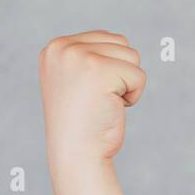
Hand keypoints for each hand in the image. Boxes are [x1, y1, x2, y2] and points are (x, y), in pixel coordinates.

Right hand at [39, 29, 145, 162]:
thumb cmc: (82, 124)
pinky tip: (111, 109)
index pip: (106, 38)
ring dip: (127, 84)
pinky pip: (139, 76)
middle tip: (98, 100)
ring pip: (132, 57)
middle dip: (120, 74)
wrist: (76, 155)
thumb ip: (89, 57)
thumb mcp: (76, 81)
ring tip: (104, 104)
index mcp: (55, 47)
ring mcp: (79, 56)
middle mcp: (62, 47)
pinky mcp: (100, 70)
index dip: (110, 69)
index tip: (88, 93)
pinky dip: (133, 96)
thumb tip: (119, 41)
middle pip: (121, 43)